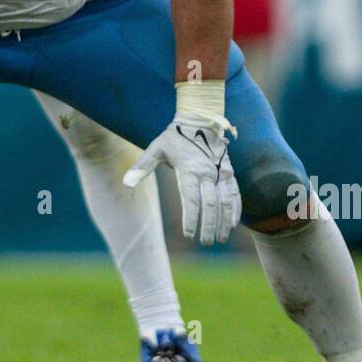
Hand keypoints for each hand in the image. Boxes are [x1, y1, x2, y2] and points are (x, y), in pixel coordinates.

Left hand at [124, 116, 240, 244]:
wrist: (199, 119)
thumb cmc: (174, 137)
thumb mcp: (156, 148)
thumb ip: (142, 166)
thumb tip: (125, 181)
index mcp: (190, 169)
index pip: (191, 199)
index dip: (190, 218)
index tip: (188, 235)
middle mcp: (208, 172)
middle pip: (210, 204)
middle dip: (209, 225)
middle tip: (206, 242)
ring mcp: (221, 172)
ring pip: (226, 200)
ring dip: (224, 221)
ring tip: (221, 238)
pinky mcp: (229, 171)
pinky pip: (235, 192)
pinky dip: (235, 208)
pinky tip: (233, 223)